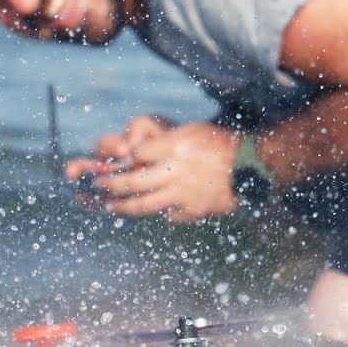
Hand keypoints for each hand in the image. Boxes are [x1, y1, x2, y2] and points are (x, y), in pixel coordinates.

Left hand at [71, 120, 241, 222]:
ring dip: (122, 207)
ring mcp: (183, 194)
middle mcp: (175, 171)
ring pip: (143, 205)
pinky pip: (167, 215)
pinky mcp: (191, 211)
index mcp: (175, 147)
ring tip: (110, 206)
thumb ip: (163, 142)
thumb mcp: (190, 131)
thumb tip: (135, 154)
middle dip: (110, 185)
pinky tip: (155, 209)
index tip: (111, 162)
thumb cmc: (219, 144)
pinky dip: (159, 212)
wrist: (249, 167)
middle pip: (132, 183)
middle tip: (97, 185)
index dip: (121, 159)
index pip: (135, 155)